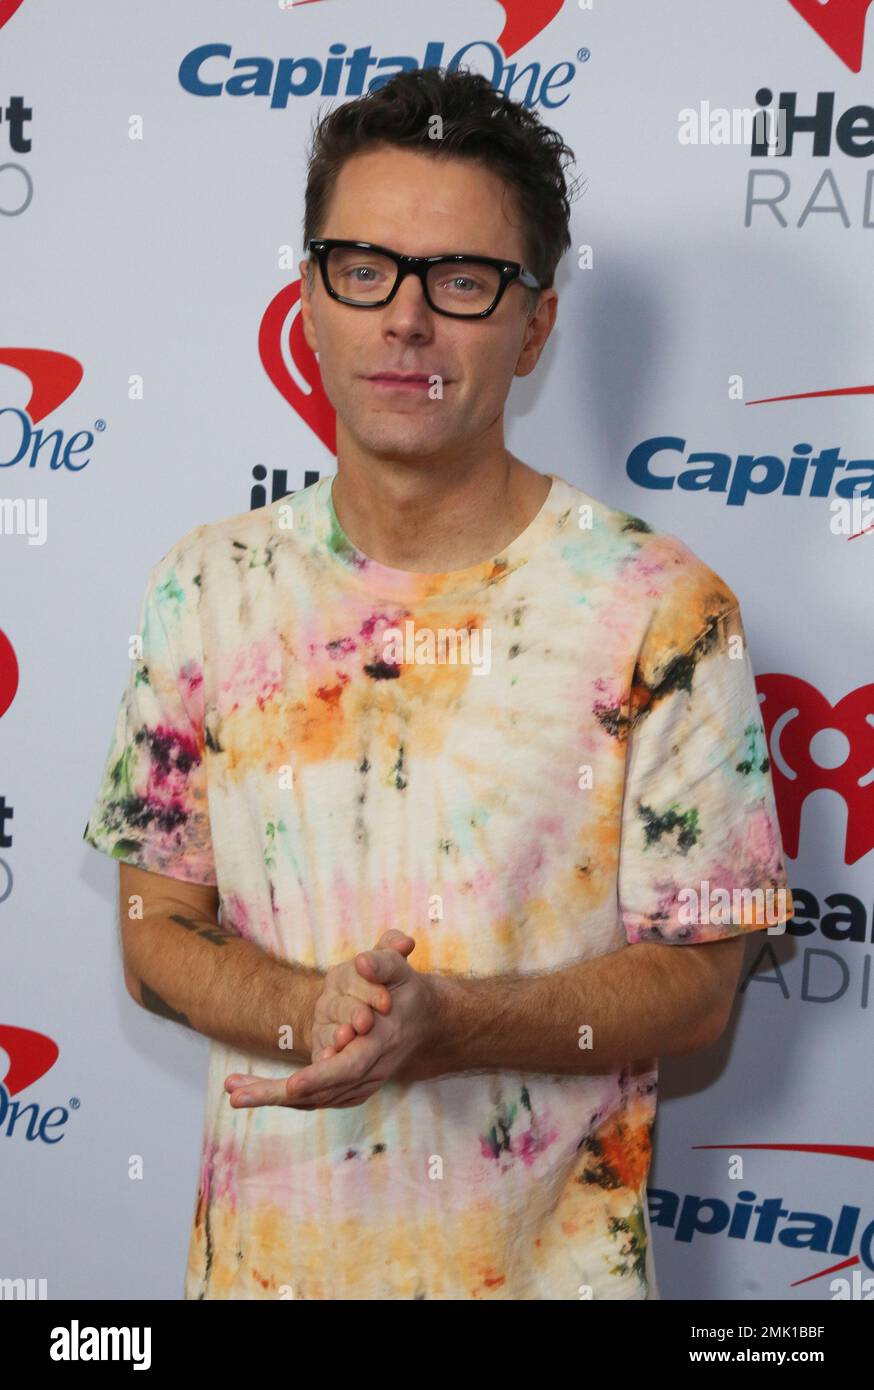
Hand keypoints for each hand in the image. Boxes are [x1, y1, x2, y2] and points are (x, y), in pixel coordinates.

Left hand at [225, 931, 435, 1109]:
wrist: (426, 1020)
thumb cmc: (406, 989)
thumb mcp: (400, 967)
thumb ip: (384, 960)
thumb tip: (363, 961)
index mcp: (382, 1042)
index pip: (351, 1066)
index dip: (322, 1076)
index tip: (293, 1084)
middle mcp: (369, 1071)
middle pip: (322, 1091)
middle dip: (278, 1093)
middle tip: (237, 1095)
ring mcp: (359, 1085)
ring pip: (312, 1099)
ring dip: (271, 1095)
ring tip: (233, 1090)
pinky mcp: (348, 1090)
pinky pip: (312, 1099)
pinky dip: (281, 1097)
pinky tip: (249, 1090)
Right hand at [310, 929, 415, 1061]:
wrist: (404, 1018)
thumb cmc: (396, 988)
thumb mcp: (397, 968)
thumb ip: (396, 951)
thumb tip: (404, 943)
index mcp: (343, 976)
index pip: (351, 979)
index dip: (369, 990)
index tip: (386, 1002)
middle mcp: (329, 1001)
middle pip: (337, 1007)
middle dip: (353, 1013)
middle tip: (366, 1022)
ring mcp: (324, 1027)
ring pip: (326, 1032)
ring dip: (336, 1037)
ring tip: (346, 1038)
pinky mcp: (323, 1052)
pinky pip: (321, 1055)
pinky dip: (324, 1060)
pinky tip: (330, 1060)